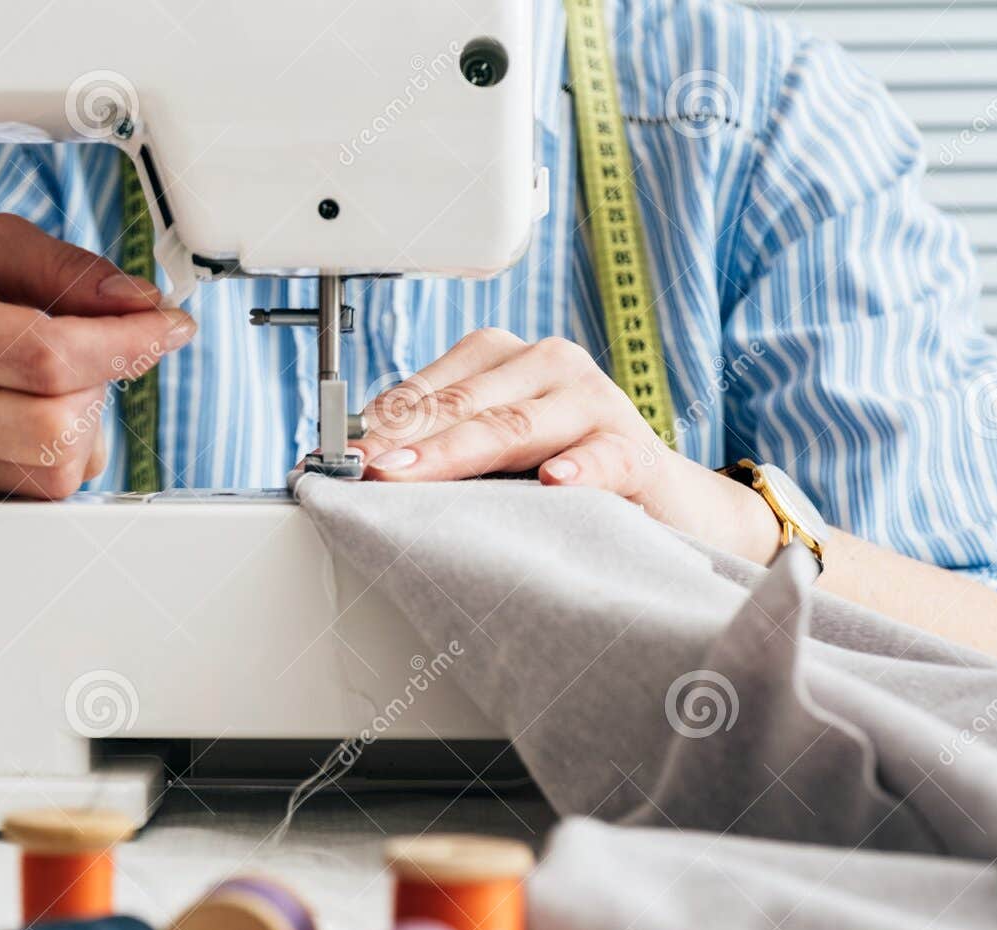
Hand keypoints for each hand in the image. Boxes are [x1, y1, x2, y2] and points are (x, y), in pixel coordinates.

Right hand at [0, 214, 195, 497]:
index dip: (125, 343)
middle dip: (100, 387)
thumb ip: (61, 266)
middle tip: (92, 351)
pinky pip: (35, 497)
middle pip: (54, 428)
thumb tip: (141, 303)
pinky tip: (33, 418)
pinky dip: (58, 458)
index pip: (45, 354)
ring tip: (54, 385)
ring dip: (83, 428)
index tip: (169, 326)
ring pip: (52, 476)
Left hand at [350, 329, 781, 563]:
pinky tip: (552, 481)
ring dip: (458, 452)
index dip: (377, 425)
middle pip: (461, 404)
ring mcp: (594, 401)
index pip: (426, 389)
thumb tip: (358, 465)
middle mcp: (546, 364)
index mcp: (500, 358)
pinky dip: (577, 468)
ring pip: (514, 425)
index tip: (334, 459)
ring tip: (410, 473)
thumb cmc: (559, 474)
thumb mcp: (489, 456)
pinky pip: (601, 455)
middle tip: (360, 469)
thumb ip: (437, 450)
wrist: (661, 503)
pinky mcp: (635, 448)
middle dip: (405, 440)